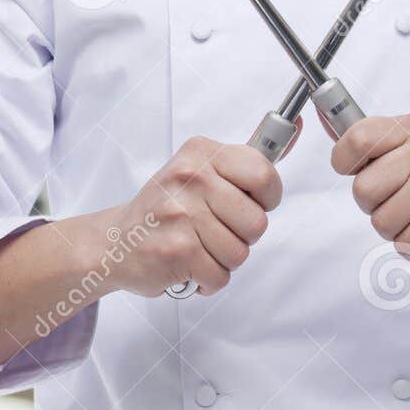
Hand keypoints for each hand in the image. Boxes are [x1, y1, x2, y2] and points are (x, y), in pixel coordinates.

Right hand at [101, 137, 282, 297]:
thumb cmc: (165, 207)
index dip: (266, 197)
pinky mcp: (176, 251)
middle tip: (214, 229)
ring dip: (223, 260)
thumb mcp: (201, 169)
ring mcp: (182, 214)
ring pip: (240, 253)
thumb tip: (294, 129)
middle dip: (241, 236)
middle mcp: (190, 178)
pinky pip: (220, 276)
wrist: (115, 242)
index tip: (251, 202)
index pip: (263, 174)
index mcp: (201, 153)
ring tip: (198, 247)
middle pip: (257, 222)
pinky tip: (188, 265)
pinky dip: (208, 280)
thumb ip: (246, 160)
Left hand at [331, 113, 409, 285]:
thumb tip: (322, 116)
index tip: (363, 171)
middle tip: (404, 201)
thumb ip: (369, 141)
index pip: (355, 138)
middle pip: (362, 189)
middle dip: (375, 206)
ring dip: (395, 229)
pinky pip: (401, 242)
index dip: (347, 163)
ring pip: (379, 220)